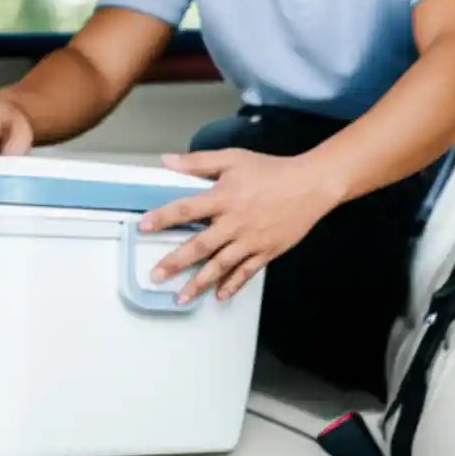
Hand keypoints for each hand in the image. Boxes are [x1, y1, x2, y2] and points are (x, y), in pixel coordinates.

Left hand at [140, 149, 345, 302]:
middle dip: (176, 262)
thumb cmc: (270, 170)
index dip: (163, 217)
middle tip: (155, 276)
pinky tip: (218, 295)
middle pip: (200, 246)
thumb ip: (198, 162)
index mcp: (224, 198)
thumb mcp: (233, 158)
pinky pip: (246, 272)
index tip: (143, 227)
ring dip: (198, 282)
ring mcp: (251, 240)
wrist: (311, 185)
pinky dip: (232, 285)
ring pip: (220, 265)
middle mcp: (234, 222)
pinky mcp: (266, 251)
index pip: (186, 208)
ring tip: (180, 297)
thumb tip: (166, 161)